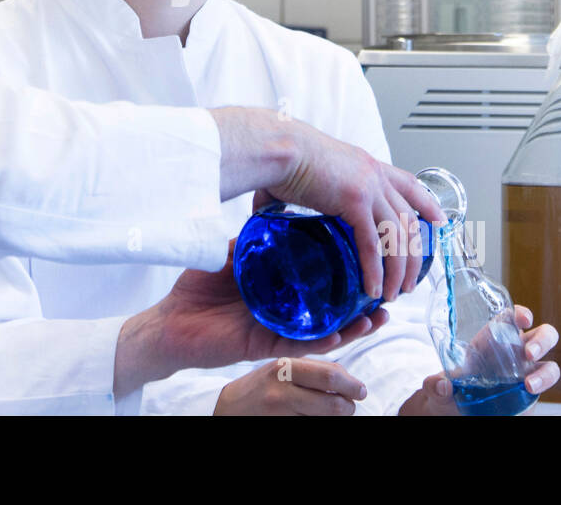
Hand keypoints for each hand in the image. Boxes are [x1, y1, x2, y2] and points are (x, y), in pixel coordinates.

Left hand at [114, 239, 389, 394]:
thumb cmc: (196, 292)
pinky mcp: (264, 347)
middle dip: (365, 302)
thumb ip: (252, 242)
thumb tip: (271, 212)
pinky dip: (321, 340)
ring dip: (354, 326)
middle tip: (393, 289)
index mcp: (279, 292)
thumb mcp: (230, 257)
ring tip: (378, 316)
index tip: (375, 258)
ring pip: (326, 332)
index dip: (348, 275)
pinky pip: (298, 345)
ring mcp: (277, 331)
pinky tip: (339, 333)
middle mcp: (284, 313)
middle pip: (333, 310)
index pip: (320, 284)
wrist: (168, 323)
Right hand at [213, 106, 442, 304]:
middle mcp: (374, 175)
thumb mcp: (302, 172)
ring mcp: (368, 187)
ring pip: (397, 236)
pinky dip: (375, 270)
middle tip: (412, 280)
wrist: (278, 146)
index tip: (439, 222)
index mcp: (366, 166)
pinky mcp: (355, 201)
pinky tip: (374, 288)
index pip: (409, 184)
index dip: (427, 204)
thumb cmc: (281, 154)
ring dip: (399, 270)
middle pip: (409, 220)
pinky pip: (372, 243)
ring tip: (394, 294)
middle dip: (415, 255)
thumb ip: (291, 194)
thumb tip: (261, 210)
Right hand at [214, 358, 365, 415]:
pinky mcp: (281, 427)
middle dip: (349, 406)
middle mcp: (281, 391)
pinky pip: (311, 426)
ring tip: (334, 411)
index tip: (360, 390)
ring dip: (336, 417)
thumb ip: (312, 369)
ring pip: (326, 419)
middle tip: (351, 404)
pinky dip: (321, 422)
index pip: (330, 376)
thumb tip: (347, 378)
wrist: (227, 409)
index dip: (352, 385)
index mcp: (284, 368)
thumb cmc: (260, 386)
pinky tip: (315, 417)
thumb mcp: (281, 369)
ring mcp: (280, 413)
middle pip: (334, 403)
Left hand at [398, 305, 560, 414]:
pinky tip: (530, 390)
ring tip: (529, 383)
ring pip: (550, 362)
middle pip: (542, 334)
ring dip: (546, 371)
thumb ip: (436, 385)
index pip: (512, 317)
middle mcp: (515, 350)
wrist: (457, 410)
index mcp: (493, 338)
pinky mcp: (532, 388)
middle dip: (542, 339)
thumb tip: (441, 385)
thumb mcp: (439, 386)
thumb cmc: (452, 389)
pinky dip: (544, 385)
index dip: (521, 313)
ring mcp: (526, 370)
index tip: (522, 318)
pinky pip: (546, 383)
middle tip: (529, 353)